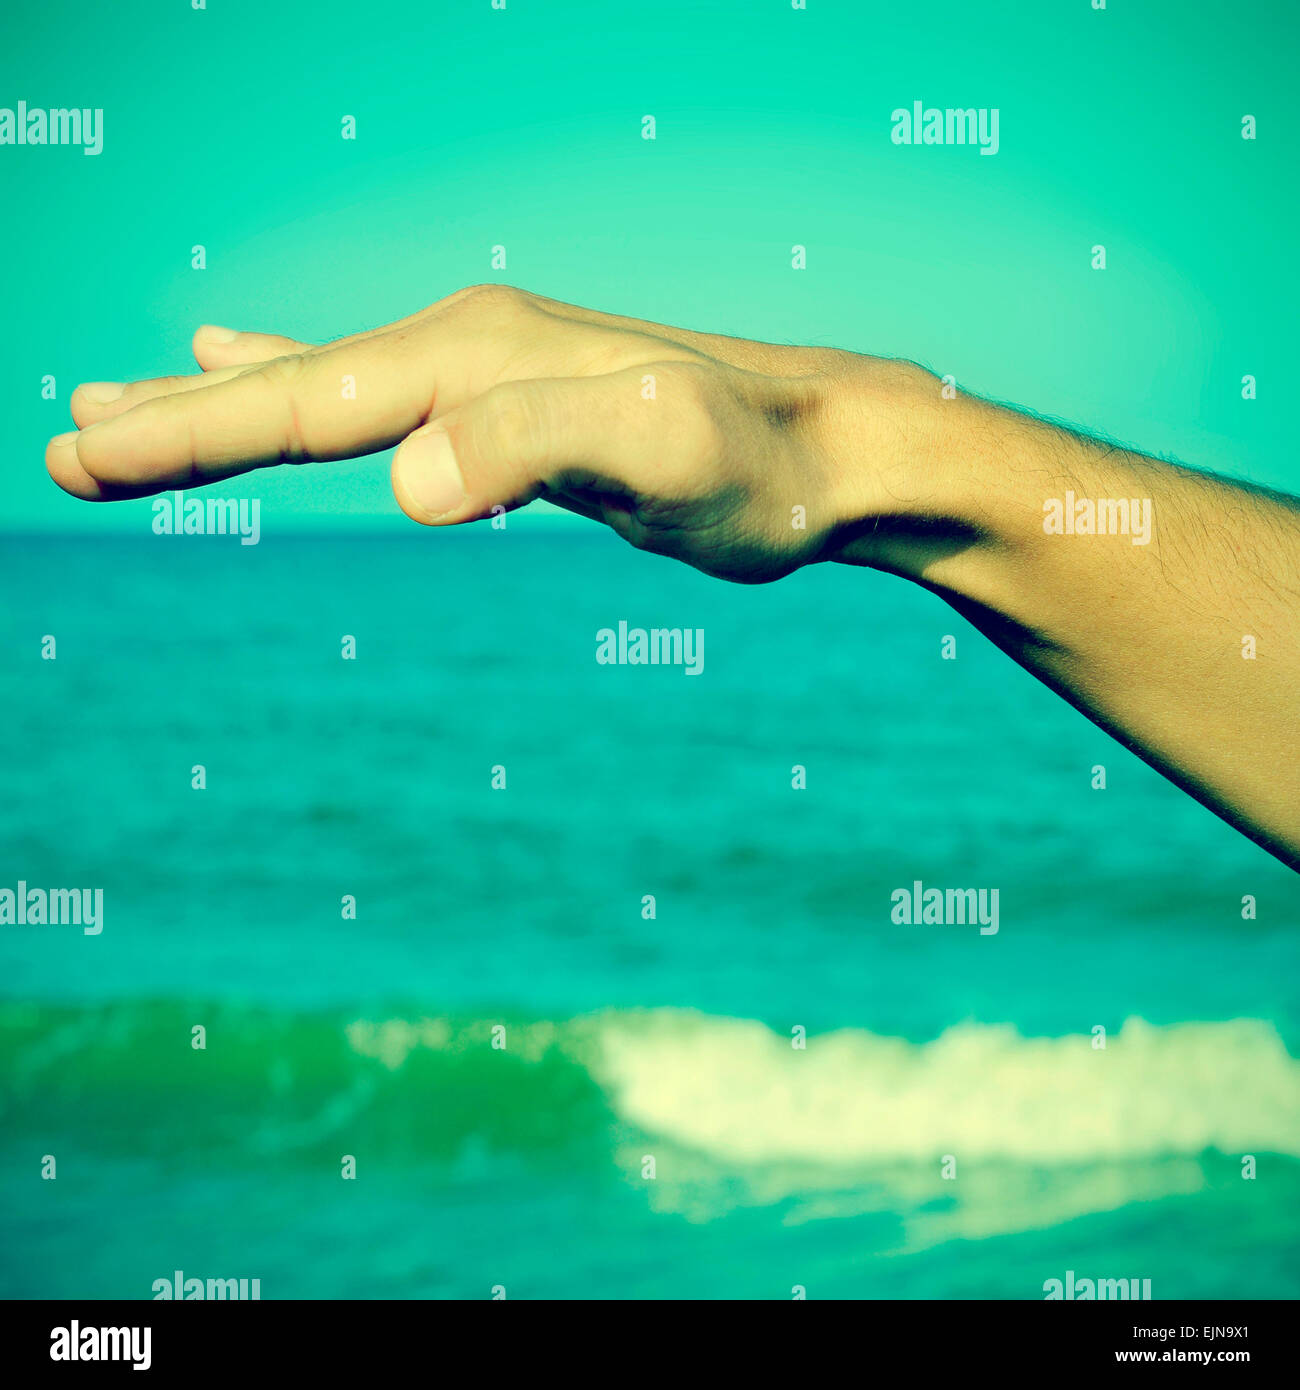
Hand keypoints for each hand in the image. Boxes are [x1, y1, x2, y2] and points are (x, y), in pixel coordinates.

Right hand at [47, 285, 916, 583]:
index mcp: (470, 356)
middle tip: (63, 444)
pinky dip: (300, 383)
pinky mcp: (512, 410)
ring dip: (217, 400)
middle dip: (172, 422)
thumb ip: (536, 447)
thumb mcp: (656, 451)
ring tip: (130, 402)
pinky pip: (376, 395)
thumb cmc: (754, 462)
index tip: (79, 456)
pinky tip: (261, 364)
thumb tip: (408, 483)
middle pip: (288, 385)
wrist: (829, 449)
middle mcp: (466, 347)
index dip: (186, 437)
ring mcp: (487, 374)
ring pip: (320, 384)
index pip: (300, 402)